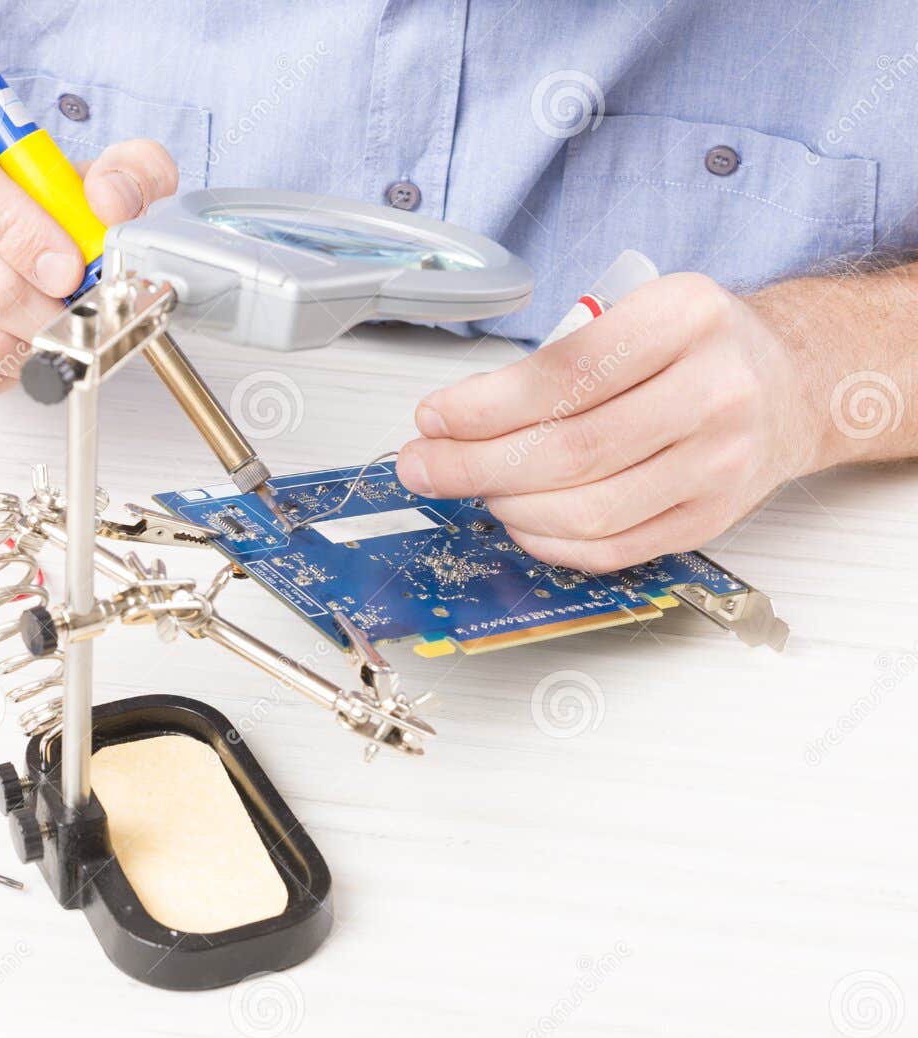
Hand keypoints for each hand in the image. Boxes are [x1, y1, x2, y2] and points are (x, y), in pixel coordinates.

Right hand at [0, 111, 177, 397]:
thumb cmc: (15, 203)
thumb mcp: (82, 171)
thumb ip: (125, 170)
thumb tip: (114, 202)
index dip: (24, 234)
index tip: (68, 268)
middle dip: (50, 311)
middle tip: (75, 309)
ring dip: (32, 345)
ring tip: (44, 321)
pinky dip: (5, 372)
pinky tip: (12, 340)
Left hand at [395, 273, 823, 571]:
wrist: (792, 385)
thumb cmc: (695, 348)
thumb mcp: (636, 311)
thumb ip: (556, 358)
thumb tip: (455, 419)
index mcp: (687, 318)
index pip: (567, 374)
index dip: (486, 406)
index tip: (433, 417)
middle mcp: (714, 391)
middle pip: (571, 449)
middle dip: (476, 463)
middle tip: (424, 465)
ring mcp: (720, 463)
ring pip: (589, 508)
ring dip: (508, 505)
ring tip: (474, 487)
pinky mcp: (711, 518)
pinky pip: (613, 547)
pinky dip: (550, 541)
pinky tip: (518, 519)